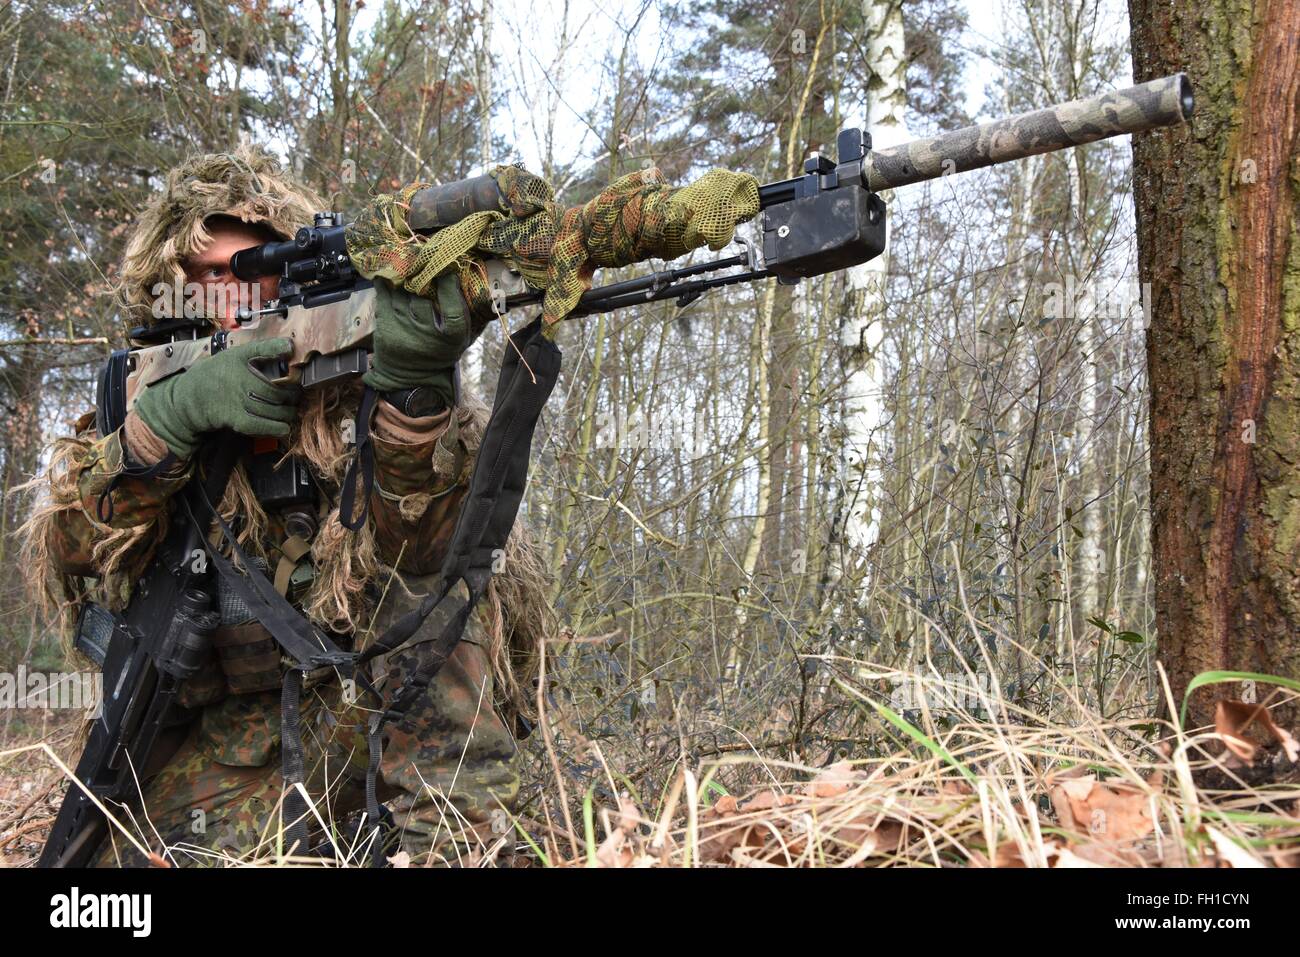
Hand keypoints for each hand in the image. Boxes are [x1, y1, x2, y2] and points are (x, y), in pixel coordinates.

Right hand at [133, 338, 301, 458]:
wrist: (191, 397)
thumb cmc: (219, 373)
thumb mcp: (238, 355)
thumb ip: (265, 349)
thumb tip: (291, 345)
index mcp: (240, 359)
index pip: (266, 355)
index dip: (286, 363)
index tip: (298, 371)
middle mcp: (240, 380)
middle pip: (278, 391)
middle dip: (294, 395)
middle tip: (297, 396)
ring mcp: (239, 402)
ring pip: (275, 410)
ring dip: (289, 412)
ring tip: (291, 409)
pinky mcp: (238, 420)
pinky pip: (265, 426)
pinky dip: (278, 427)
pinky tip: (283, 425)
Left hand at [362, 273, 483, 405]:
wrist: (411, 379)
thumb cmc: (440, 353)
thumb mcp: (461, 340)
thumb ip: (465, 313)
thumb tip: (464, 278)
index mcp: (451, 339)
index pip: (454, 310)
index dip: (450, 287)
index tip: (448, 272)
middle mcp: (426, 335)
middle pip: (424, 296)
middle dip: (423, 278)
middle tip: (423, 265)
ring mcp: (403, 330)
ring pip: (402, 292)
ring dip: (404, 280)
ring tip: (407, 270)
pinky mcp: (385, 327)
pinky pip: (384, 296)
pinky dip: (386, 284)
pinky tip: (389, 277)